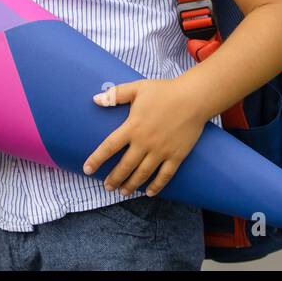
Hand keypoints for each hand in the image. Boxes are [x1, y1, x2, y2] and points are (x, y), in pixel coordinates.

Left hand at [82, 78, 207, 196]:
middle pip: (125, 166)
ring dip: (131, 185)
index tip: (87, 169)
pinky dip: (156, 186)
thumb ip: (116, 94)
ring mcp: (161, 151)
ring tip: (122, 192)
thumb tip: (95, 100)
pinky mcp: (176, 156)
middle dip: (113, 178)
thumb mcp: (137, 88)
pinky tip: (149, 192)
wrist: (194, 98)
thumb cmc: (164, 91)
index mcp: (133, 127)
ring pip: (142, 174)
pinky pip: (165, 176)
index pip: (109, 147)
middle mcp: (145, 142)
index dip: (96, 159)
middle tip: (106, 186)